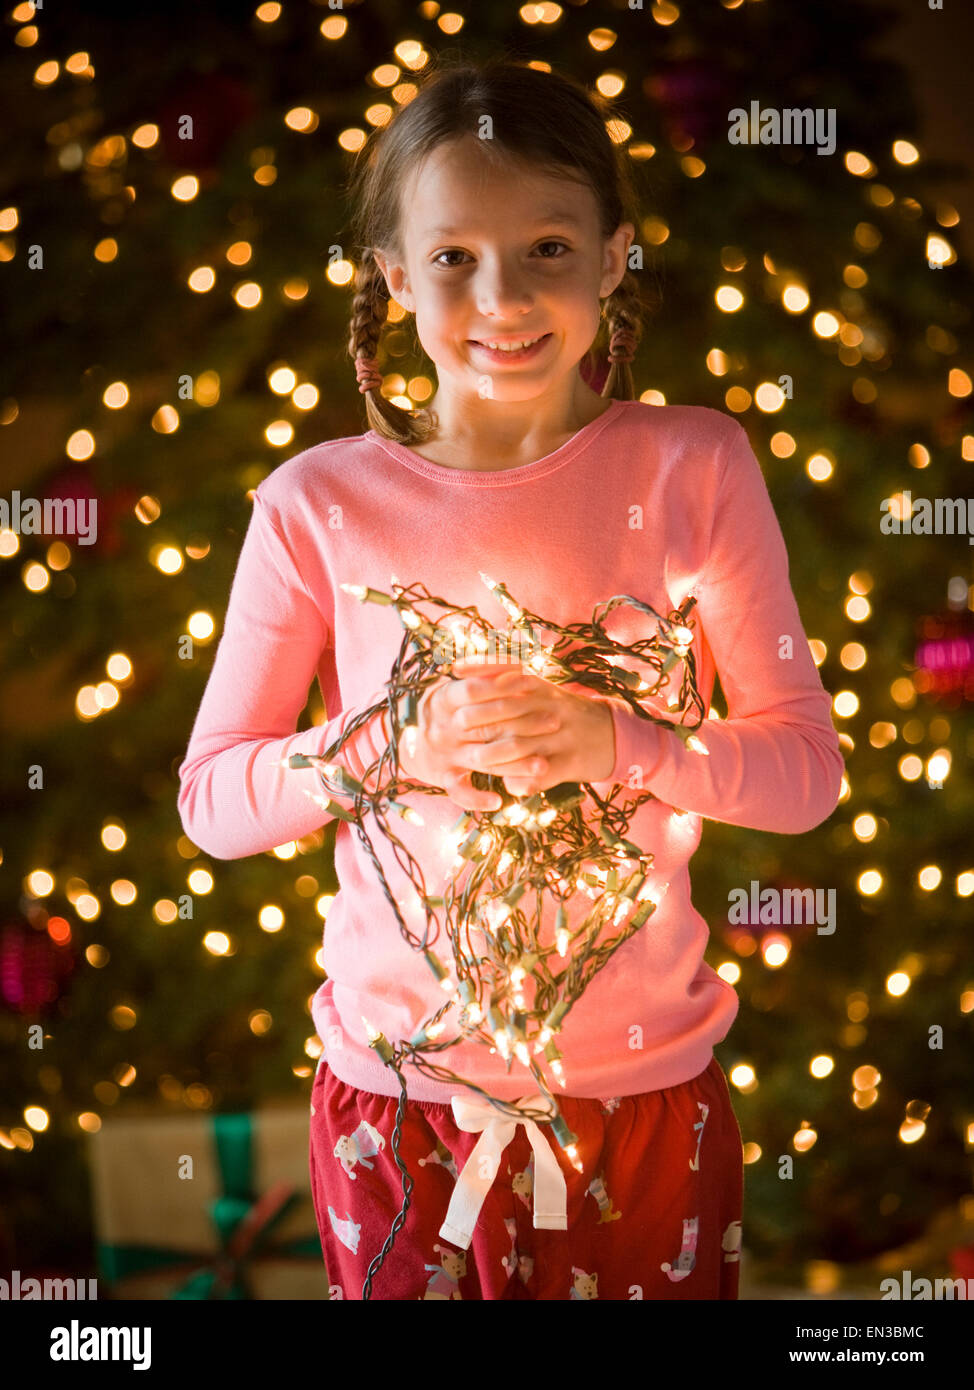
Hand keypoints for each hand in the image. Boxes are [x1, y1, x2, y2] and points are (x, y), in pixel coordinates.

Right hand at [397, 660, 558, 811]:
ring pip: (481, 760)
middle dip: (522, 723)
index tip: (533, 682)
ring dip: (514, 763)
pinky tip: (499, 801)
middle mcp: (443, 728)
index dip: (503, 685)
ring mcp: (444, 754)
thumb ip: (480, 671)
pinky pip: (459, 791)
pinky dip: (476, 798)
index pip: (472, 690)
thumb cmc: (442, 706)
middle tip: (555, 721)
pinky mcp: (443, 777)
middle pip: (484, 725)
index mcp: (443, 699)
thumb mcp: (452, 682)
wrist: (405, 739)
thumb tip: (517, 660)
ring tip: (543, 765)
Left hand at [454, 666, 616, 798]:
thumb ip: (512, 681)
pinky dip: (522, 781)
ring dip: (494, 755)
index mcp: (545, 689)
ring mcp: (563, 736)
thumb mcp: (545, 691)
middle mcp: (552, 708)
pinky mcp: (572, 762)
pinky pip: (541, 774)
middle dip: (478, 720)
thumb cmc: (569, 714)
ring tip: (473, 760)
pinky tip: (509, 787)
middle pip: (508, 712)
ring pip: (520, 745)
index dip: (478, 679)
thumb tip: (468, 670)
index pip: (506, 679)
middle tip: (455, 726)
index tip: (454, 674)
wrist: (616, 736)